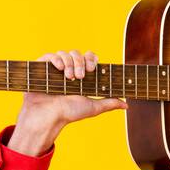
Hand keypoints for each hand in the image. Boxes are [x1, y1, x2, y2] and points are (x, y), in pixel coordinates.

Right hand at [8, 49, 126, 155]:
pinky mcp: (42, 68)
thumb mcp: (93, 107)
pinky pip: (50, 55)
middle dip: (81, 62)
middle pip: (77, 54)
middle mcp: (68, 70)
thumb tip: (126, 105)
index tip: (91, 69)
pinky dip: (56, 59)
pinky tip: (59, 69)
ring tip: (69, 77)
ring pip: (65, 53)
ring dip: (70, 63)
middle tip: (80, 77)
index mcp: (81, 76)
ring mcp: (55, 68)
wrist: (49, 117)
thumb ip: (109, 103)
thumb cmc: (69, 113)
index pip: (88, 58)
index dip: (91, 59)